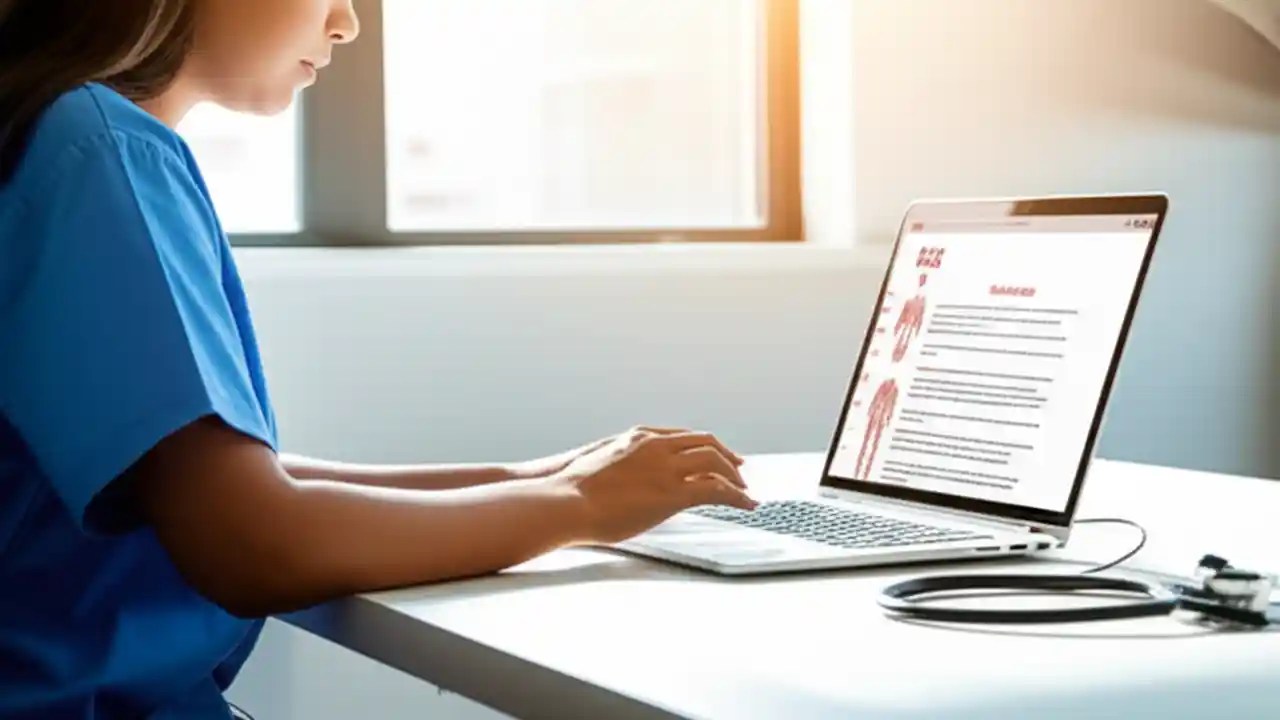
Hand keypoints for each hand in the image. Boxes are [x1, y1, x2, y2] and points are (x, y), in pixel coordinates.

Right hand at [514, 426, 744, 479]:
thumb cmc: (570, 492)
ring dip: (735, 477)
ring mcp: (665, 467)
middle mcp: (656, 446)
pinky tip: (746, 504)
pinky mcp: (672, 493)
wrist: (563, 501)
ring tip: (745, 492)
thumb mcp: (598, 467)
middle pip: (705, 442)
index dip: (702, 446)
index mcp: (638, 437)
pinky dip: (737, 496)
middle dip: (726, 456)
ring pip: (716, 462)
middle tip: (740, 470)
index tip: (715, 455)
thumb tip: (624, 483)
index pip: (681, 436)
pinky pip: (716, 490)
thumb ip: (620, 468)